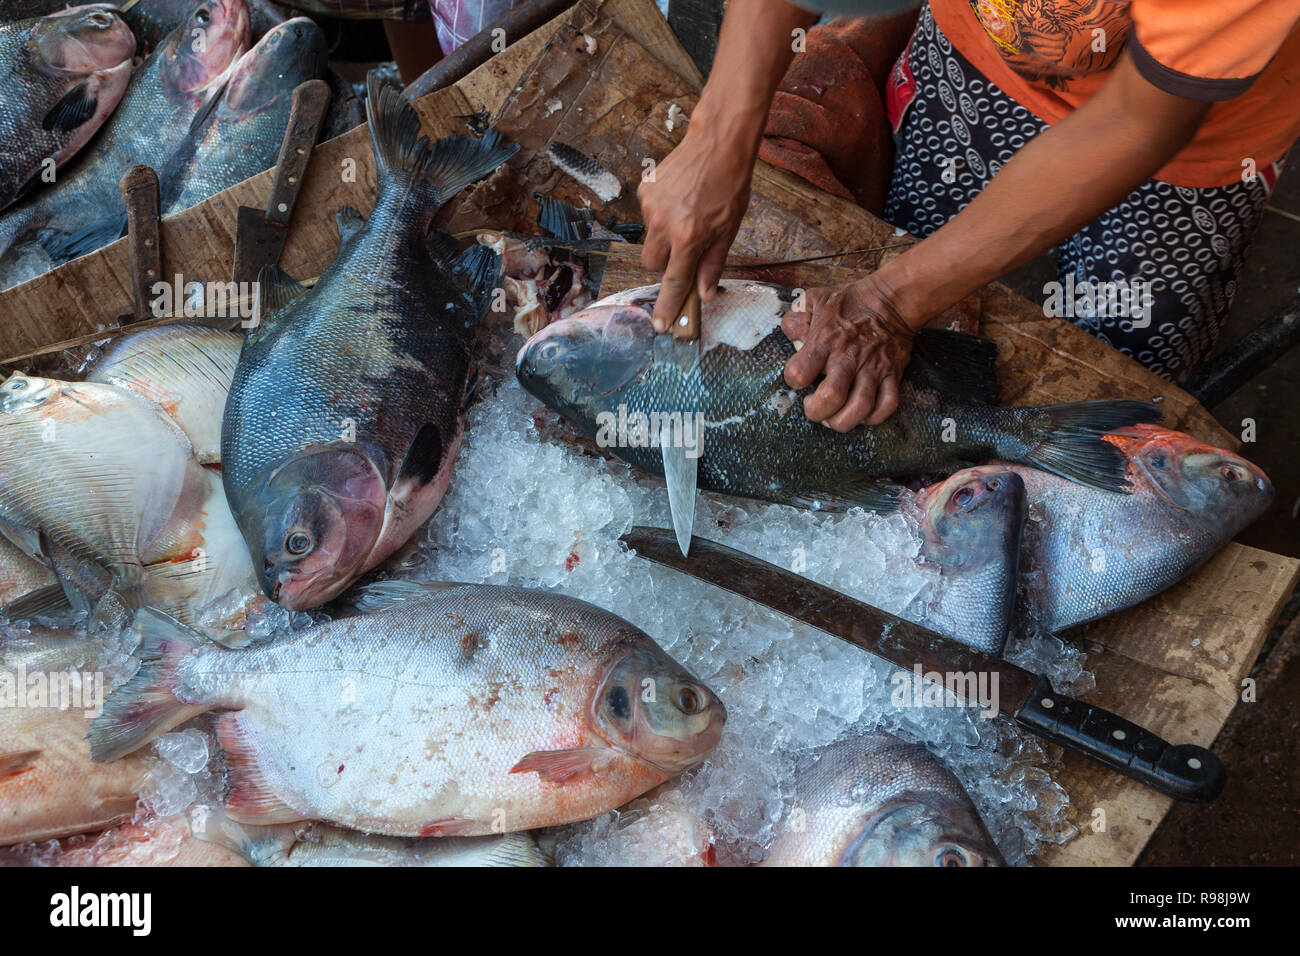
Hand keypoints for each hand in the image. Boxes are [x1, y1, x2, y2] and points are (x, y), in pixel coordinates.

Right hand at [638, 125, 755, 331]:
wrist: (717, 142)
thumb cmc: (729, 185)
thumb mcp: (729, 228)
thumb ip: (713, 263)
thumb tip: (705, 293)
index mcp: (689, 236)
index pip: (674, 281)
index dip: (667, 306)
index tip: (660, 324)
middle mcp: (664, 223)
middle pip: (652, 264)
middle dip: (666, 265)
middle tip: (685, 250)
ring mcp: (651, 206)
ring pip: (650, 240)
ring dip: (665, 238)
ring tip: (687, 215)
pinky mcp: (644, 191)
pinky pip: (648, 217)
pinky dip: (662, 216)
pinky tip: (680, 200)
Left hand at [781, 277, 915, 430]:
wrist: (892, 299)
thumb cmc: (850, 302)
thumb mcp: (815, 300)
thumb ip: (796, 318)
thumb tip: (790, 335)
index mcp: (824, 341)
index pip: (799, 372)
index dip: (793, 381)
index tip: (797, 379)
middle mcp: (848, 358)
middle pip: (831, 398)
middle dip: (817, 412)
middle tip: (813, 407)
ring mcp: (873, 369)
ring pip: (861, 407)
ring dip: (843, 421)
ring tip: (834, 417)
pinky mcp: (893, 375)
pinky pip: (888, 405)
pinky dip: (874, 417)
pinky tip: (862, 414)